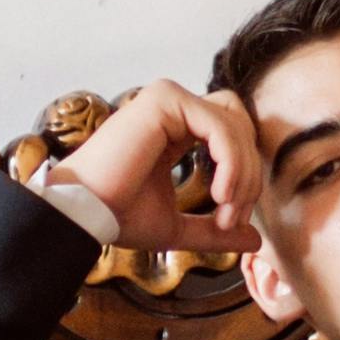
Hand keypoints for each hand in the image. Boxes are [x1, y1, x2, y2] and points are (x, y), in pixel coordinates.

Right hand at [51, 79, 264, 261]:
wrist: (84, 215)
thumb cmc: (119, 217)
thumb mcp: (178, 227)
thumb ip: (215, 230)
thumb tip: (255, 240)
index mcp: (176, 129)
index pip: (232, 136)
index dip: (244, 177)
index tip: (231, 222)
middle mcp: (173, 108)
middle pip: (240, 125)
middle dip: (248, 174)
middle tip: (233, 217)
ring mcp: (167, 99)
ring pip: (234, 123)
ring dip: (242, 171)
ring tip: (226, 209)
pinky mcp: (164, 100)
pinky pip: (219, 126)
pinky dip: (230, 162)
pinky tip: (220, 194)